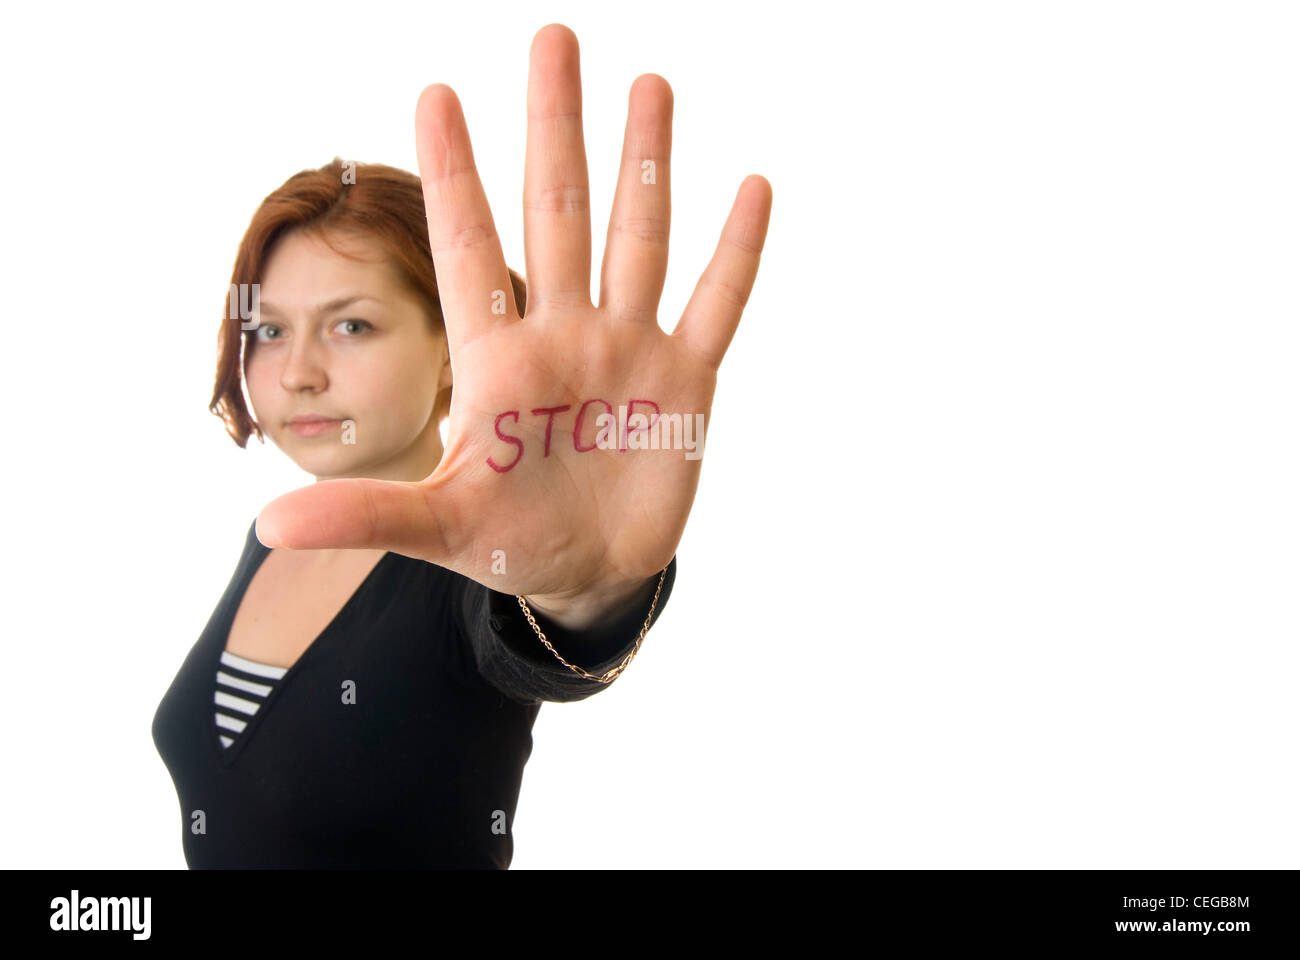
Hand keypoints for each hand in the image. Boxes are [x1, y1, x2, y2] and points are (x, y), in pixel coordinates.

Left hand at [254, 24, 771, 624]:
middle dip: (553, 128)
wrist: (586, 576)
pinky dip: (735, 254)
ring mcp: (625, 352)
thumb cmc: (506, 544)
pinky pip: (714, 306)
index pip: (469, 246)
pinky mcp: (684, 384)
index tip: (434, 94)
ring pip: (638, 238)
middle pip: (557, 213)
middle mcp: (561, 335)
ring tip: (648, 83)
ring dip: (644, 164)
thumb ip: (364, 514)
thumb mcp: (438, 525)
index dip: (453, 173)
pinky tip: (752, 187)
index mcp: (495, 358)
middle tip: (553, 38)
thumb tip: (266, 525)